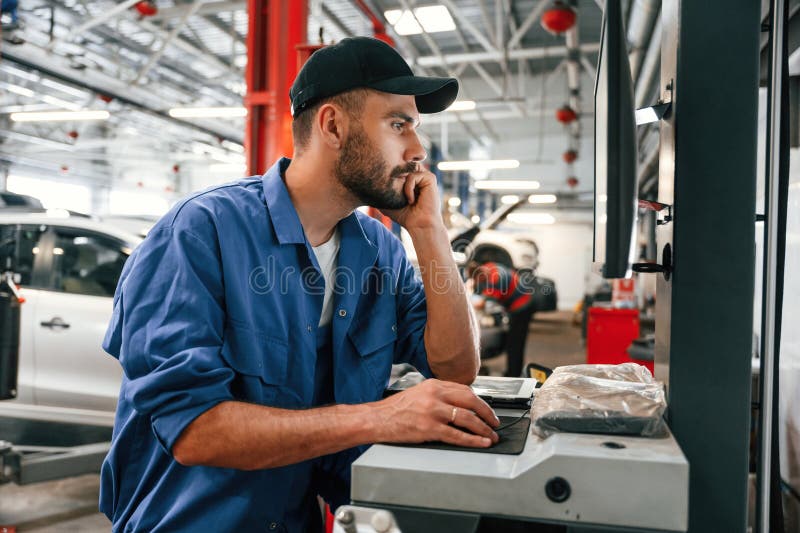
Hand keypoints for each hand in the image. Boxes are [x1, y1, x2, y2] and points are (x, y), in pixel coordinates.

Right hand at [374, 379, 500, 447]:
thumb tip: (459, 404)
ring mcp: (432, 412)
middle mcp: (434, 395)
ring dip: (484, 428)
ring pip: (467, 418)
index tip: (487, 409)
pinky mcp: (429, 428)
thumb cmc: (394, 408)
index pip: (465, 389)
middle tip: (495, 422)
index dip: (480, 401)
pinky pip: (457, 435)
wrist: (376, 419)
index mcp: (433, 384)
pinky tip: (480, 442)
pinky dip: (472, 440)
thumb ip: (438, 395)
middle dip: (487, 413)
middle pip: (471, 401)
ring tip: (491, 435)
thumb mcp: (418, 393)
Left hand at [380, 165, 442, 231]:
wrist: (419, 225)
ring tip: (403, 199)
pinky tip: (410, 200)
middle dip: (393, 176)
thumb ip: (379, 189)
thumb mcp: (386, 201)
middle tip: (394, 193)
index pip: (396, 166)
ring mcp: (424, 175)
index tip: (386, 188)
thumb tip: (365, 181)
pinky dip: (408, 189)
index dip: (388, 173)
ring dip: (401, 184)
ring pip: (406, 169)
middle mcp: (417, 174)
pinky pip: (413, 176)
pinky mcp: (430, 178)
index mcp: (409, 178)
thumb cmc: (404, 216)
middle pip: (400, 164)